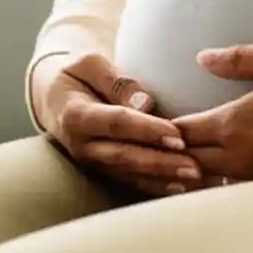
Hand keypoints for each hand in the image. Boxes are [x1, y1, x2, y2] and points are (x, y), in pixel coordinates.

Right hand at [30, 52, 212, 195]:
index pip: (116, 124)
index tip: (176, 134)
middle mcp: (83, 146)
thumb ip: (116, 81)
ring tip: (198, 180)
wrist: (55, 99)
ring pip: (132, 175)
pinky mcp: (105, 172)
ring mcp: (94, 163)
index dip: (147, 130)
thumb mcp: (88, 64)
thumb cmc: (77, 75)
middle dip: (161, 163)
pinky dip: (159, 187)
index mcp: (77, 116)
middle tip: (195, 166)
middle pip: (126, 156)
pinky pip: (133, 182)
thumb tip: (145, 102)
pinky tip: (185, 189)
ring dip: (165, 179)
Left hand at [172, 41, 252, 180]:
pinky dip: (219, 177)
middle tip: (160, 138)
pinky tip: (220, 164)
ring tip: (183, 152)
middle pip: (189, 161)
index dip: (165, 125)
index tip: (155, 115)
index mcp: (238, 122)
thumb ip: (240, 58)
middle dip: (173, 150)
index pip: (183, 130)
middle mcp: (243, 155)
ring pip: (210, 179)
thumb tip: (203, 58)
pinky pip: (235, 185)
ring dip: (194, 166)